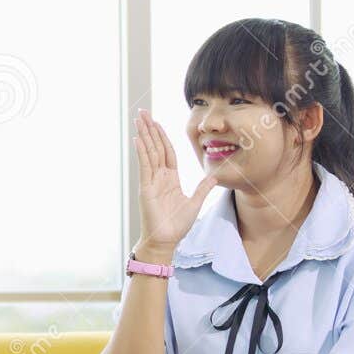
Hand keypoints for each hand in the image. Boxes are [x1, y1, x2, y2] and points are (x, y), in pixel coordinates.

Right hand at [135, 107, 218, 248]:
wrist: (166, 241)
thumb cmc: (176, 226)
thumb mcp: (195, 203)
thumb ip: (202, 188)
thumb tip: (214, 176)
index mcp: (170, 179)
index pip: (166, 152)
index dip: (162, 136)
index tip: (156, 122)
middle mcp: (159, 177)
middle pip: (155, 147)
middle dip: (149, 129)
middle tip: (143, 112)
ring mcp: (151, 181)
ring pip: (149, 152)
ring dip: (144, 134)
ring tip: (139, 118)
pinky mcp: (146, 188)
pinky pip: (145, 166)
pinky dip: (142, 152)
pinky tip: (139, 138)